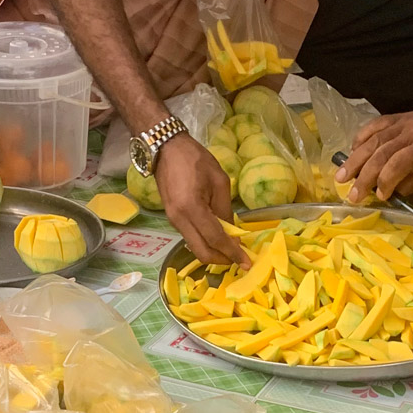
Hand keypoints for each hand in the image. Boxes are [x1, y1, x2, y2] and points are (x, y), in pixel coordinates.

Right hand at [155, 134, 247, 265]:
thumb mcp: (219, 180)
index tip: (247, 263)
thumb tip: (232, 232)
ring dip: (213, 251)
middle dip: (222, 259)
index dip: (232, 253)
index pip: (215, 239)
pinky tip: (216, 235)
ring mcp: (172, 220)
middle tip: (239, 259)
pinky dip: (204, 241)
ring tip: (231, 247)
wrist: (166, 148)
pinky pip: (190, 237)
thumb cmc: (195, 159)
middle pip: (201, 252)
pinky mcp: (171, 218)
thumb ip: (225, 208)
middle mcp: (179, 220)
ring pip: (194, 247)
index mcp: (192, 208)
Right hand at [338, 106, 412, 200]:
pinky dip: (362, 136)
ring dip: (355, 158)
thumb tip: (392, 191)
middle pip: (381, 152)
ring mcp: (406, 120)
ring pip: (374, 138)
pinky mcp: (402, 115)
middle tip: (351, 195)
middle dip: (363, 175)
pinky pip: (377, 124)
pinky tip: (353, 151)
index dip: (385, 181)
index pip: (399, 163)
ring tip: (341, 176)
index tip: (380, 197)